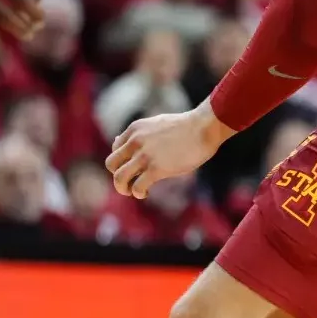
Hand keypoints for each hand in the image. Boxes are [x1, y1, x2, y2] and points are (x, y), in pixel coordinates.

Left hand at [106, 105, 232, 197]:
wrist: (204, 127)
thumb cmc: (187, 126)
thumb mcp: (157, 124)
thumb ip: (141, 134)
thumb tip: (122, 142)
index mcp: (134, 129)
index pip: (115, 149)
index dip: (123, 161)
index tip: (134, 168)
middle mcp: (135, 142)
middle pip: (111, 164)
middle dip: (117, 176)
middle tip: (128, 183)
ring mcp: (145, 156)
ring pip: (119, 177)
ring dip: (122, 188)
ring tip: (131, 192)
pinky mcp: (156, 169)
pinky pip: (137, 186)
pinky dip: (138, 193)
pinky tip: (145, 193)